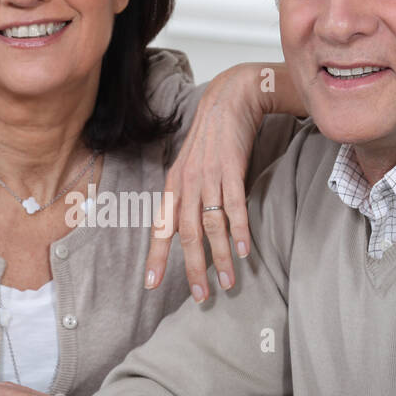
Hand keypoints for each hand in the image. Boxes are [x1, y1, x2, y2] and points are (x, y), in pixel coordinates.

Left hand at [147, 62, 271, 300]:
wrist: (230, 99)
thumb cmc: (212, 137)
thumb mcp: (191, 166)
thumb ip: (188, 194)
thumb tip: (188, 225)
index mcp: (174, 185)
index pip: (161, 227)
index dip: (156, 257)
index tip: (150, 286)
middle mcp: (187, 183)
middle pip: (185, 234)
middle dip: (192, 268)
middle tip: (201, 296)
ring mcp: (208, 177)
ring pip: (210, 225)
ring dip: (220, 256)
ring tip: (229, 282)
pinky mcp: (231, 169)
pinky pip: (234, 206)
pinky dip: (239, 230)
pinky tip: (244, 251)